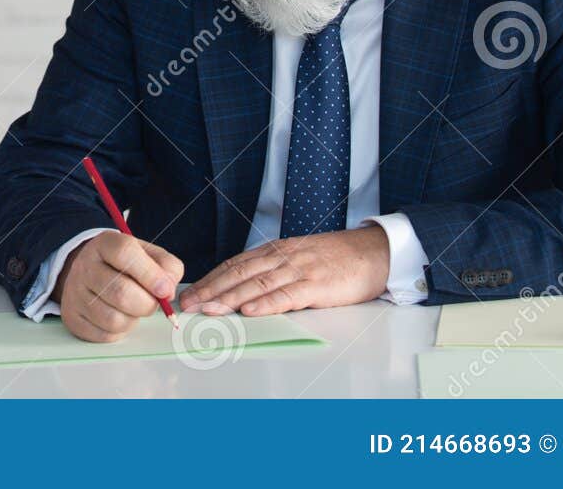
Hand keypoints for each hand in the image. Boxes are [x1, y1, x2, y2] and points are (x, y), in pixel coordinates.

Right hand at [57, 231, 183, 342]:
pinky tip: (120, 316)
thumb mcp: (148, 255)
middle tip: (152, 302)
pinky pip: (104, 335)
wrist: (89, 273)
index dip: (150, 274)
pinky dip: (120, 331)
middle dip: (147, 304)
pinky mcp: (72, 317)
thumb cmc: (125, 266)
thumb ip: (167, 267)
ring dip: (133, 319)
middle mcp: (85, 266)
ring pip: (114, 319)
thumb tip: (167, 290)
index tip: (165, 290)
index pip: (125, 253)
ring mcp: (75, 293)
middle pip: (121, 293)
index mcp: (105, 244)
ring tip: (134, 309)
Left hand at [179, 225, 389, 315]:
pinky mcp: (318, 284)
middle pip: (239, 273)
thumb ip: (275, 271)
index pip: (235, 264)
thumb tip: (245, 291)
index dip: (211, 279)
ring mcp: (299, 269)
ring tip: (209, 309)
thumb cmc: (337, 259)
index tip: (191, 292)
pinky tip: (249, 310)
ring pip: (257, 284)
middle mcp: (283, 257)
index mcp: (276, 251)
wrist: (374, 251)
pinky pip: (288, 295)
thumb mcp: (299, 259)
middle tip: (188, 304)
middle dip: (210, 289)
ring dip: (229, 298)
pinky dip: (266, 303)